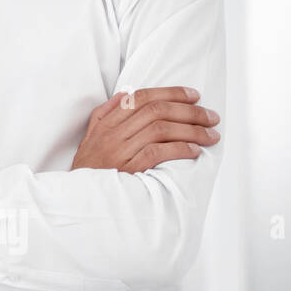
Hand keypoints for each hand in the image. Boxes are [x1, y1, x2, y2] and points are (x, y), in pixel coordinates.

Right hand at [71, 86, 219, 174]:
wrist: (78, 197)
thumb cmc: (89, 167)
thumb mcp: (90, 135)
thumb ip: (106, 112)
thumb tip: (126, 93)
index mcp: (106, 122)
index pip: (141, 97)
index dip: (171, 93)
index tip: (194, 95)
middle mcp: (113, 134)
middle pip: (156, 111)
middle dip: (189, 111)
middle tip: (211, 117)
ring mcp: (120, 151)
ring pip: (160, 129)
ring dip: (191, 130)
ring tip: (211, 135)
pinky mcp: (129, 170)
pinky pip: (157, 153)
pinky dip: (179, 149)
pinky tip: (194, 151)